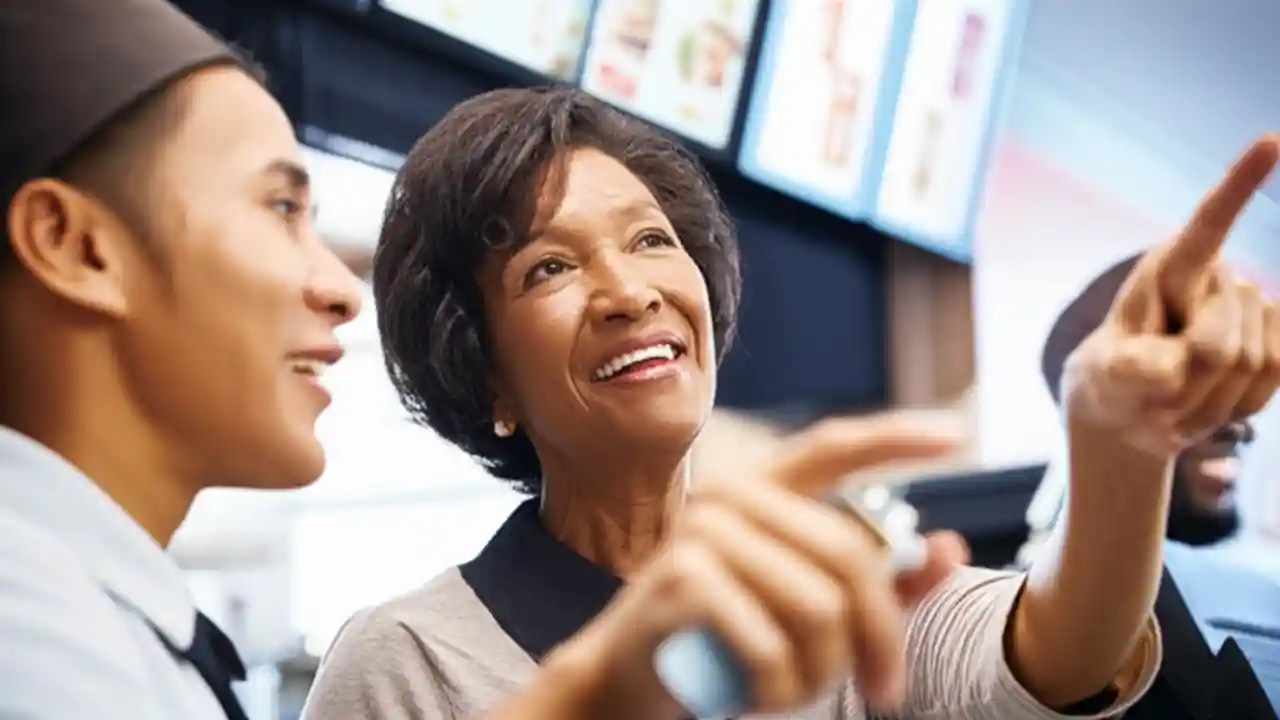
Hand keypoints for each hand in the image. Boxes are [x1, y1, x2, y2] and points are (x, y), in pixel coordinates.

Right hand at [548, 414, 962, 719]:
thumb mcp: (802, 608)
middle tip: (885, 687)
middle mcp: (729, 496)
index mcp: (760, 489)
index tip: (955, 435)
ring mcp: (701, 533)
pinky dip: (779, 689)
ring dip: (825, 671)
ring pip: (819, 607)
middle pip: (849, 556)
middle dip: (881, 635)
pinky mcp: (682, 580)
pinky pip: (772, 645)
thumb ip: (876, 580)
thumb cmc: (723, 641)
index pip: (834, 445)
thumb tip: (947, 546)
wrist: (626, 678)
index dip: (896, 438)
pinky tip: (758, 697)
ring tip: (801, 691)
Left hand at [1063, 134, 1279, 457]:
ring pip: (1251, 364)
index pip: (1208, 226)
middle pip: (1221, 341)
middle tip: (1154, 388)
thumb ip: (1130, 372)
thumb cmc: (1111, 381)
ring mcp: (1251, 311)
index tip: (1270, 141)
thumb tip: (1170, 371)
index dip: (1239, 186)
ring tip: (1174, 396)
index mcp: (1167, 270)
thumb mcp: (1103, 378)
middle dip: (1186, 380)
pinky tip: (1208, 399)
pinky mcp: (1276, 342)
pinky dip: (1236, 402)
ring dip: (1207, 398)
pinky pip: (1275, 375)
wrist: (1134, 408)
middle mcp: (1215, 279)